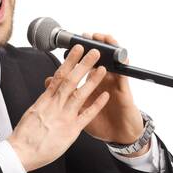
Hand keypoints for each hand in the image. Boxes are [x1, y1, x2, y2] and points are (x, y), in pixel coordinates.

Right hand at [7, 43, 109, 172]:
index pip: (59, 76)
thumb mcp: (32, 113)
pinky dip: (96, 105)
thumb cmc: (25, 136)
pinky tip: (105, 96)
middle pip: (71, 80)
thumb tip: (48, 93)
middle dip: (83, 64)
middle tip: (94, 52)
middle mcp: (55, 106)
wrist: (21, 152)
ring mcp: (64, 117)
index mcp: (45, 101)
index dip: (69, 62)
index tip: (76, 51)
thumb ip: (43, 102)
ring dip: (92, 80)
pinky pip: (86, 116)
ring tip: (102, 69)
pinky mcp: (71, 131)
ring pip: (79, 94)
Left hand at [59, 31, 143, 145]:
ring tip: (102, 38)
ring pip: (111, 62)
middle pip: (96, 62)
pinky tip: (119, 55)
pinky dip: (121, 64)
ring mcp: (113, 85)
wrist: (121, 137)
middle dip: (90, 48)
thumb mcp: (79, 113)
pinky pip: (123, 75)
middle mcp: (102, 83)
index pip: (82, 68)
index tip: (70, 46)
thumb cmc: (102, 126)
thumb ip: (65, 98)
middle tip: (85, 36)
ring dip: (107, 49)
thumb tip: (48, 83)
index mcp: (90, 88)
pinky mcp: (124, 90)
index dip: (76, 57)